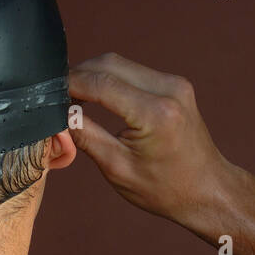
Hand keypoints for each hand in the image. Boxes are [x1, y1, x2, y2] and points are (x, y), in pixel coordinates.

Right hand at [69, 53, 230, 219]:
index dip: (69, 84)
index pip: (100, 83)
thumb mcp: (117, 168)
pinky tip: (95, 96)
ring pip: (120, 64)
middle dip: (78, 75)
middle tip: (56, 96)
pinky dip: (110, 79)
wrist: (207, 190)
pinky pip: (133, 71)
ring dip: (93, 75)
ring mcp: (175, 84)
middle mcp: (169, 91)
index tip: (47, 93)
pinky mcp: (175, 85)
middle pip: (109, 64)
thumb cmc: (166, 189)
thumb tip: (58, 115)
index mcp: (155, 114)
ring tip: (72, 98)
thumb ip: (85, 136)